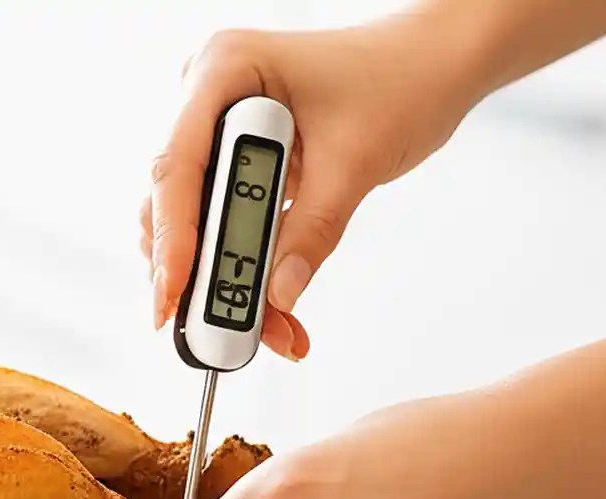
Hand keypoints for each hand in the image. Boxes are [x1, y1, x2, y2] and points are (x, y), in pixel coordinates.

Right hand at [140, 12, 484, 358]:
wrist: (433, 63)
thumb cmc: (401, 79)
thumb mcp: (356, 161)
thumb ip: (312, 232)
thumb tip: (275, 295)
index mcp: (226, 70)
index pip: (179, 165)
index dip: (172, 237)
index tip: (173, 294)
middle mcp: (210, 95)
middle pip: (175, 199)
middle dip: (193, 271)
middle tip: (213, 329)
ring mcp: (219, 126)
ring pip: (194, 219)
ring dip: (221, 278)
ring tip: (262, 329)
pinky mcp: (237, 156)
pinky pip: (224, 219)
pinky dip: (244, 266)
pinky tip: (271, 309)